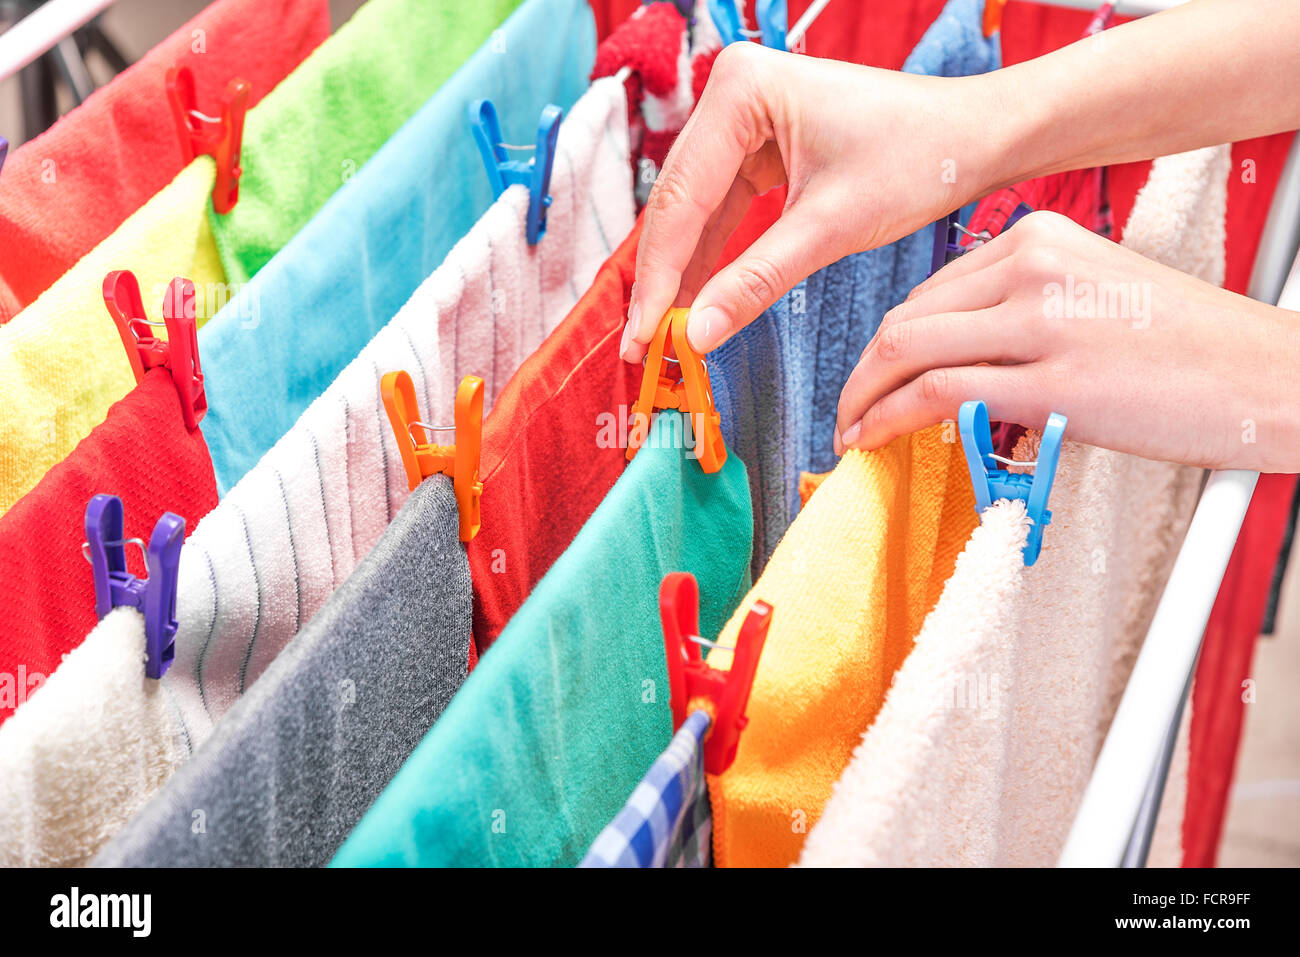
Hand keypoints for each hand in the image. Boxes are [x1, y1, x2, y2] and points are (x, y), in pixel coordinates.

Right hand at [621, 42, 1008, 361]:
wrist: (975, 136)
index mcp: (741, 89)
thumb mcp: (830, 227)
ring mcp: (742, 115)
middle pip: (678, 201)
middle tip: (643, 344)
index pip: (681, 199)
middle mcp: (731, 90)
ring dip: (683, 270)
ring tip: (664, 332)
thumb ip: (755, 281)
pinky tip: (698, 300)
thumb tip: (696, 335)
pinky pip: (723, 207)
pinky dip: (714, 254)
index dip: (658, 275)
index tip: (643, 335)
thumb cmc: (919, 158)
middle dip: (663, 276)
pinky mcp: (759, 142)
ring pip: (695, 209)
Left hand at [834, 211, 1299, 472]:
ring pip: (908, 350)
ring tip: (850, 433)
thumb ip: (1022, 312)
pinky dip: (887, 418)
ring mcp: (1041, 320)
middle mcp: (1034, 266)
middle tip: (847, 411)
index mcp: (1041, 239)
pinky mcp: (1051, 380)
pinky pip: (936, 393)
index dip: (890, 342)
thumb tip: (955, 359)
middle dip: (864, 372)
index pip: (931, 291)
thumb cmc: (1189, 350)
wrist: (1270, 379)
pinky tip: (872, 440)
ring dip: (863, 398)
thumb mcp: (1095, 299)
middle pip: (907, 318)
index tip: (874, 377)